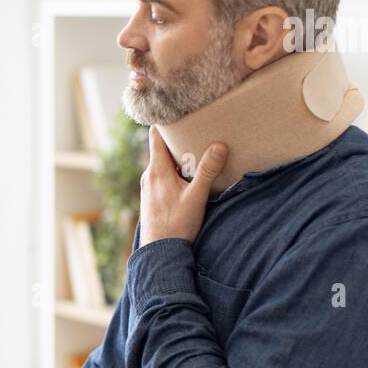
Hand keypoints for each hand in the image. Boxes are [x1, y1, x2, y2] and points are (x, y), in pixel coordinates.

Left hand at [139, 127, 227, 245]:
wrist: (160, 254)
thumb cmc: (176, 226)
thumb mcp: (196, 197)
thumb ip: (208, 171)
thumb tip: (219, 145)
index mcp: (156, 171)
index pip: (155, 136)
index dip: (166, 122)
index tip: (179, 112)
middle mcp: (148, 176)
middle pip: (161, 148)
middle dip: (178, 140)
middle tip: (197, 130)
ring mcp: (148, 187)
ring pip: (163, 163)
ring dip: (178, 158)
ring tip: (197, 152)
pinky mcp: (151, 197)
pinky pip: (162, 176)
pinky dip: (175, 171)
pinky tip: (188, 177)